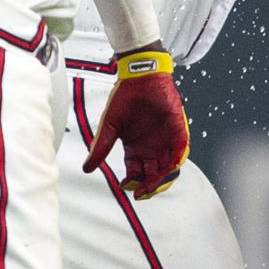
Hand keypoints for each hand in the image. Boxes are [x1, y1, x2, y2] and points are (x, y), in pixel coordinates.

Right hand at [84, 49, 189, 197]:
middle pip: (153, 173)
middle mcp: (150, 146)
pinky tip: (171, 165)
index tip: (127, 187)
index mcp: (134, 147)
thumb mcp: (109, 125)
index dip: (133, 183)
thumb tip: (87, 168)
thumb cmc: (125, 97)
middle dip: (149, 185)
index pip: (135, 172)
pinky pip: (181, 147)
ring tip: (157, 182)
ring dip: (164, 176)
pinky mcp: (177, 128)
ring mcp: (164, 139)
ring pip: (168, 165)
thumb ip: (101, 147)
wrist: (141, 76)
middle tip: (143, 192)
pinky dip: (177, 157)